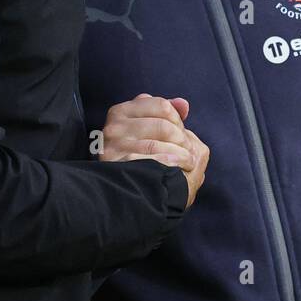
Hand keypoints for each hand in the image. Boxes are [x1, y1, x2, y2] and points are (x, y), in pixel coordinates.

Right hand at [99, 93, 208, 207]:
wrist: (134, 196)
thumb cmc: (149, 159)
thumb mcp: (156, 130)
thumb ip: (169, 113)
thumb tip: (183, 104)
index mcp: (122, 112)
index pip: (162, 105)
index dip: (178, 121)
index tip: (181, 135)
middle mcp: (113, 128)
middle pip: (163, 126)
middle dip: (182, 141)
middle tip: (188, 152)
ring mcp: (112, 148)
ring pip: (157, 145)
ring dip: (180, 156)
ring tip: (186, 163)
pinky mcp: (117, 167)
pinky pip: (152, 161)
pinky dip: (170, 166)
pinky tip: (175, 171)